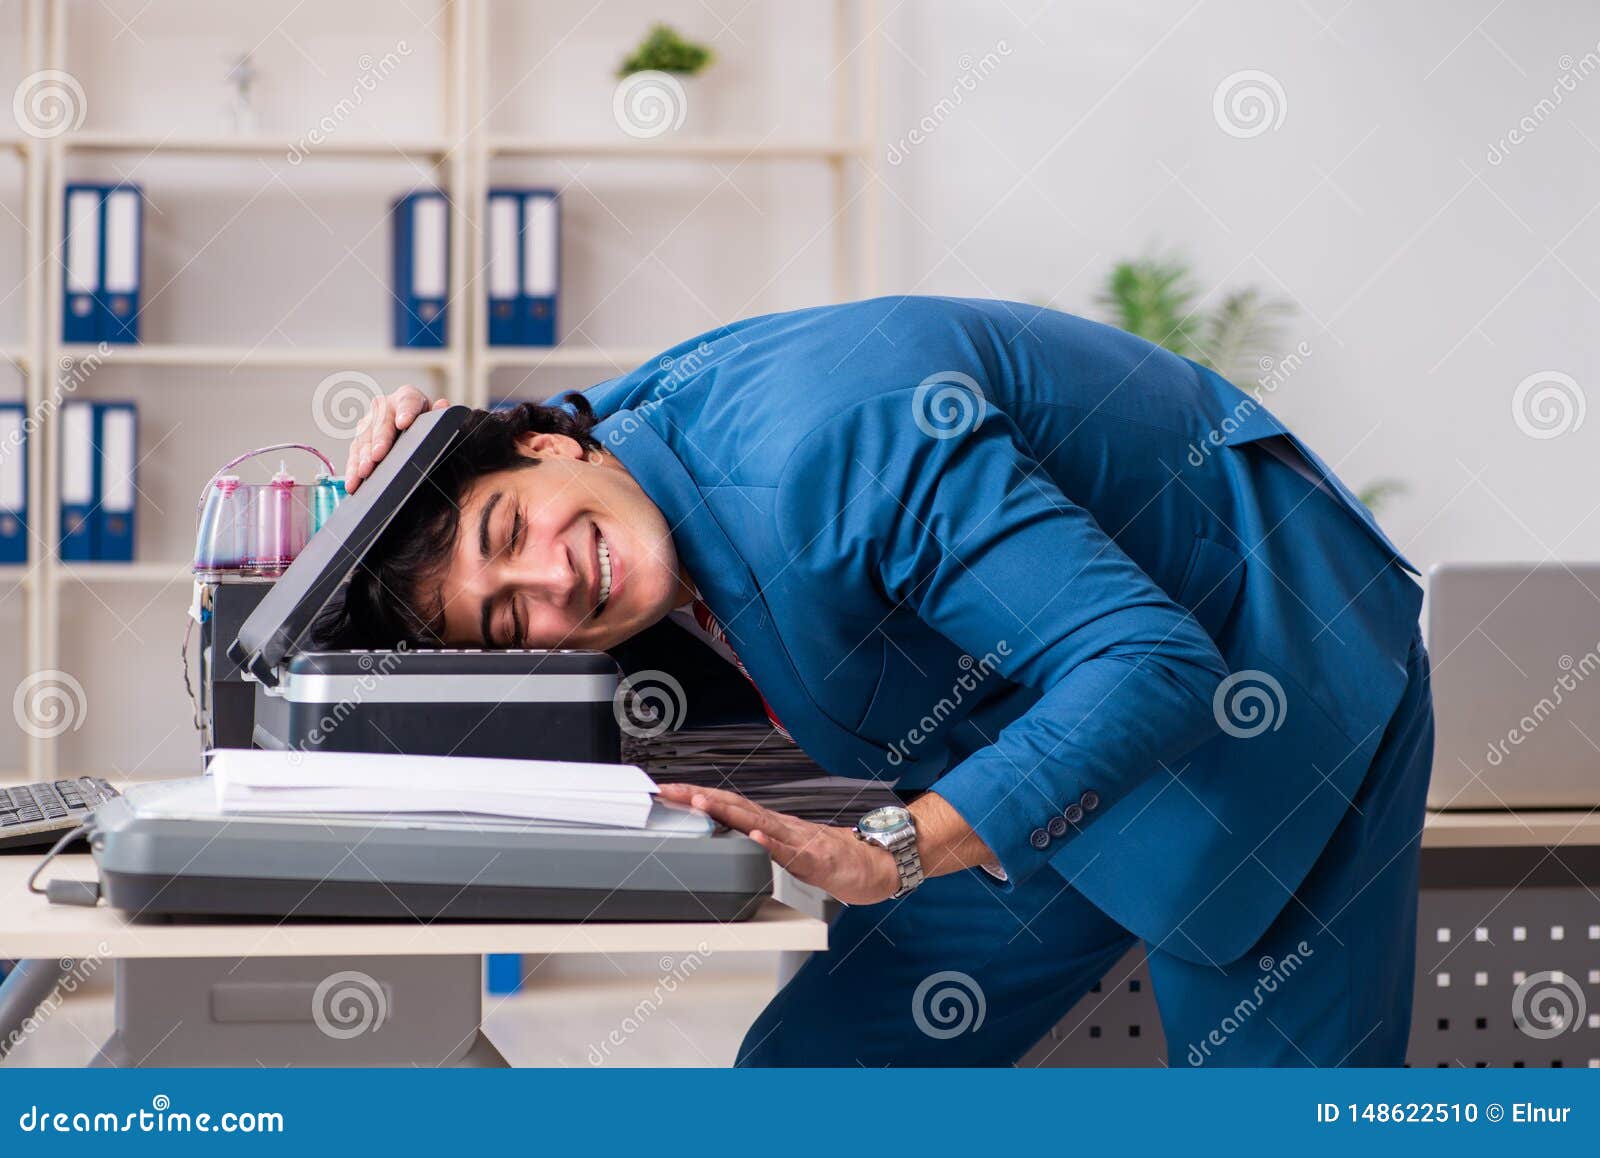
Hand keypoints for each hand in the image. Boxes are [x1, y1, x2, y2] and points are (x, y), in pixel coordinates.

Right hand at [344, 385, 449, 492]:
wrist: (419, 433)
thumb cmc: (431, 427)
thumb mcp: (438, 421)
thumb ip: (440, 415)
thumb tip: (443, 405)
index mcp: (408, 398)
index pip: (408, 401)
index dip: (406, 411)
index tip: (403, 423)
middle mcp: (385, 406)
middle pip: (381, 422)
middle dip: (379, 440)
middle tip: (377, 456)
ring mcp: (370, 423)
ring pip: (364, 438)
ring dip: (362, 457)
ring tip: (364, 473)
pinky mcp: (360, 440)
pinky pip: (354, 454)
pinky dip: (353, 470)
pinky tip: (353, 483)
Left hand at [657, 784, 900, 905]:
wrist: (875, 865)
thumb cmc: (832, 859)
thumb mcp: (786, 851)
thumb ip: (760, 844)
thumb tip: (727, 839)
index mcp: (771, 826)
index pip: (727, 806)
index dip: (697, 797)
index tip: (667, 791)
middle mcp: (781, 827)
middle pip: (735, 806)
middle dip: (699, 798)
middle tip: (669, 791)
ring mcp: (798, 841)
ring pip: (757, 822)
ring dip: (727, 812)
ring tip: (700, 803)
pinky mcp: (816, 860)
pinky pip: (790, 852)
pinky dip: (770, 843)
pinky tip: (753, 837)